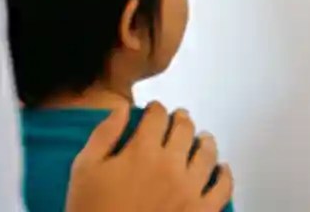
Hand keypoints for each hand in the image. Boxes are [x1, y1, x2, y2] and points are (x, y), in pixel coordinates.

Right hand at [65, 102, 233, 211]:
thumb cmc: (91, 211)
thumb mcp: (84, 169)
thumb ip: (104, 134)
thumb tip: (123, 108)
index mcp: (142, 151)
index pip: (157, 116)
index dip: (156, 109)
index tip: (155, 110)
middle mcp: (171, 165)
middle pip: (185, 129)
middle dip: (181, 119)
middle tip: (180, 118)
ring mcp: (190, 189)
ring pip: (207, 153)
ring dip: (205, 141)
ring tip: (203, 138)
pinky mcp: (202, 211)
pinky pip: (223, 187)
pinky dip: (224, 174)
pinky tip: (222, 169)